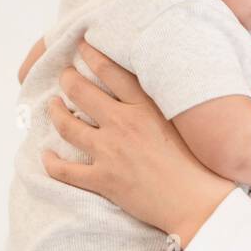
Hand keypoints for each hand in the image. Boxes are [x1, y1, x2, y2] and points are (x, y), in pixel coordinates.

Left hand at [42, 39, 236, 244]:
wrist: (200, 204)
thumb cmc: (203, 166)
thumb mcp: (188, 124)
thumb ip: (168, 105)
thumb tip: (163, 92)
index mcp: (146, 107)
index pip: (111, 71)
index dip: (92, 55)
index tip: (82, 47)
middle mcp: (123, 123)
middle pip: (81, 92)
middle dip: (68, 80)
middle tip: (65, 76)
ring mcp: (110, 152)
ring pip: (68, 126)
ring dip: (55, 113)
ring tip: (52, 106)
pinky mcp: (103, 180)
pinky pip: (65, 170)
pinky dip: (52, 162)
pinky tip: (46, 155)